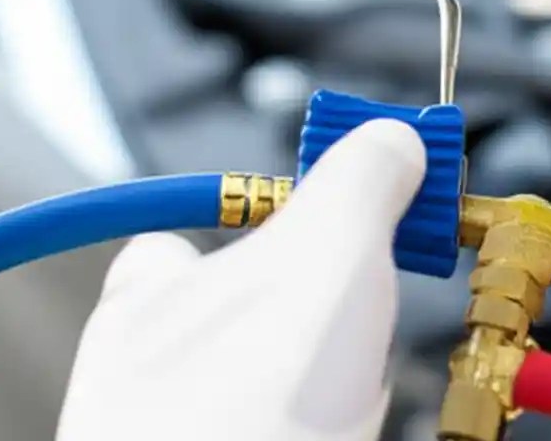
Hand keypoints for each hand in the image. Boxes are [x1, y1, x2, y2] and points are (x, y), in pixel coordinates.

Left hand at [58, 120, 424, 440]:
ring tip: (357, 391)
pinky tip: (353, 428)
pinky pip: (310, 425)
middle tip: (364, 317)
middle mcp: (160, 369)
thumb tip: (396, 139)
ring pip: (297, 379)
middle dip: (336, 313)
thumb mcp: (327, 250)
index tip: (351, 211)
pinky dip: (348, 422)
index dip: (276, 226)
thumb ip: (361, 182)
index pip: (194, 237)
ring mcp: (198, 427)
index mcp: (154, 296)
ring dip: (350, 374)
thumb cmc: (236, 418)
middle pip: (269, 311)